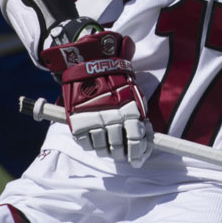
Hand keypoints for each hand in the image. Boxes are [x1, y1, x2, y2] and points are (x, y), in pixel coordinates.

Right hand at [39, 17, 152, 166]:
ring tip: (108, 145)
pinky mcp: (77, 122)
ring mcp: (93, 121)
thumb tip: (144, 138)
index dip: (139, 153)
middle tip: (123, 154)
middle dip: (122, 154)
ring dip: (107, 150)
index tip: (138, 158)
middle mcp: (112, 118)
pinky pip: (85, 144)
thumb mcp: (133, 94)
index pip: (136, 141)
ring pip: (102, 149)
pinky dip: (90, 144)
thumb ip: (139, 116)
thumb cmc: (115, 80)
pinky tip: (95, 137)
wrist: (89, 63)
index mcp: (129, 111)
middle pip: (119, 149)